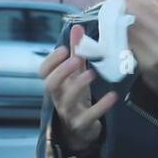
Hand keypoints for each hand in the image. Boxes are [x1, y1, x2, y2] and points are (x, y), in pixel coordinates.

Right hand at [40, 25, 118, 151]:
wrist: (80, 130)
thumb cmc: (77, 95)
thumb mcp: (76, 74)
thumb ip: (77, 52)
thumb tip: (77, 27)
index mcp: (56, 84)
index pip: (44, 72)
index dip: (51, 61)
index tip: (65, 49)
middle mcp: (58, 98)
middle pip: (50, 85)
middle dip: (61, 71)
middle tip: (75, 59)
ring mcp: (69, 112)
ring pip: (67, 101)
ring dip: (78, 85)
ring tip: (92, 73)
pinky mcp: (82, 124)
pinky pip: (89, 116)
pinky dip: (101, 106)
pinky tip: (113, 96)